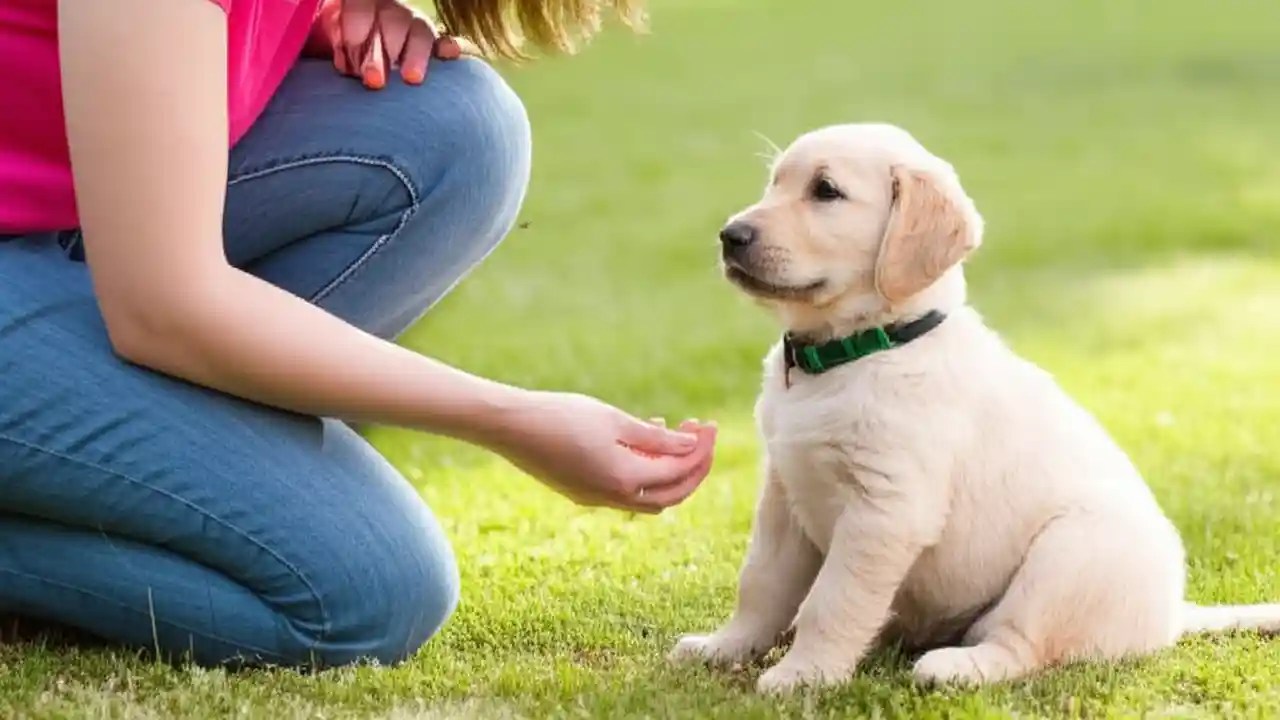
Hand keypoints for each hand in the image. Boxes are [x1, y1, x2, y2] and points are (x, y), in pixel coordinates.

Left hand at [306, 0, 462, 89]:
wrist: (352, 54)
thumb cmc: (334, 51)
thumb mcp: (324, 41)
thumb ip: (328, 44)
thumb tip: (326, 55)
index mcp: (360, 4)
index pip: (362, 3)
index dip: (358, 21)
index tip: (351, 45)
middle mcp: (388, 10)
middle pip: (392, 20)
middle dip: (382, 51)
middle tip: (374, 81)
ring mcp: (411, 25)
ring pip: (419, 31)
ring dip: (415, 55)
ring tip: (411, 79)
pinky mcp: (431, 45)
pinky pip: (443, 42)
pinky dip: (448, 47)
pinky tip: (451, 54)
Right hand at [491, 392, 717, 512]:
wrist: (511, 427)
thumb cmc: (562, 415)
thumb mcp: (614, 420)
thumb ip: (656, 438)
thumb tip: (691, 447)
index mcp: (624, 478)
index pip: (679, 471)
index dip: (700, 449)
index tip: (709, 426)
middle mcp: (614, 497)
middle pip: (672, 494)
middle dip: (693, 467)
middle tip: (702, 437)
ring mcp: (597, 499)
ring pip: (650, 496)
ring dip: (669, 472)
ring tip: (675, 434)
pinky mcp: (583, 492)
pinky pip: (626, 490)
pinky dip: (644, 471)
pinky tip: (643, 439)